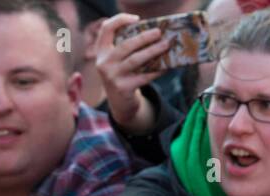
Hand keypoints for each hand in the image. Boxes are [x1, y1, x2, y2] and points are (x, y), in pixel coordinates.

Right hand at [94, 14, 170, 134]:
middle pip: (126, 45)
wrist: (119, 102)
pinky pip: (144, 76)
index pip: (106, 28)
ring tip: (166, 45)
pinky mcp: (123, 88)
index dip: (120, 20)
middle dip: (144, 37)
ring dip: (153, 51)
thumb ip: (125, 44)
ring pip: (136, 60)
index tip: (137, 19)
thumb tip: (152, 31)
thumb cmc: (123, 73)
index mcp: (101, 52)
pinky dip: (157, 70)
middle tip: (159, 32)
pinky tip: (167, 66)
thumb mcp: (116, 59)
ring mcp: (112, 77)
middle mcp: (104, 64)